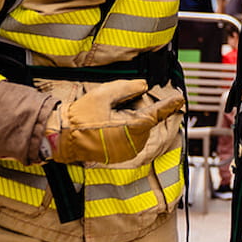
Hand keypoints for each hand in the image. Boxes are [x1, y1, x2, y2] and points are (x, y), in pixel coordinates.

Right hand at [46, 79, 184, 165]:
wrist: (61, 138)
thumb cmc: (80, 118)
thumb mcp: (103, 95)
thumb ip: (126, 88)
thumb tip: (143, 86)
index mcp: (132, 127)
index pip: (157, 113)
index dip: (169, 104)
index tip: (180, 98)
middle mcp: (134, 142)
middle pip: (147, 120)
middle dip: (139, 110)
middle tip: (117, 105)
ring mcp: (128, 151)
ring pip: (140, 129)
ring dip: (132, 120)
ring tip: (108, 117)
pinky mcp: (122, 156)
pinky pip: (132, 139)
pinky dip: (127, 130)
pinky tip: (109, 125)